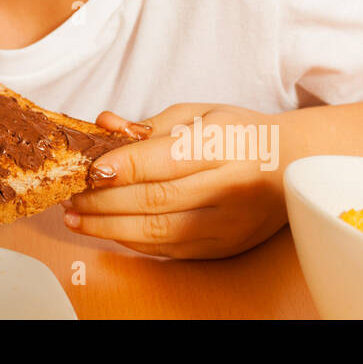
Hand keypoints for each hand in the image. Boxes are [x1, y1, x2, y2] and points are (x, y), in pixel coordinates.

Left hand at [63, 102, 289, 258]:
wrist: (292, 165)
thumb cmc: (239, 133)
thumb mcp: (198, 114)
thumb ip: (149, 125)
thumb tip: (104, 125)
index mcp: (225, 144)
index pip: (165, 161)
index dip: (122, 166)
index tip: (88, 167)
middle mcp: (229, 188)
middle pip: (156, 199)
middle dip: (104, 200)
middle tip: (70, 194)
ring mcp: (228, 224)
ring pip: (158, 232)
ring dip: (108, 226)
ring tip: (76, 216)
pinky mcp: (222, 248)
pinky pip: (168, 249)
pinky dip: (131, 240)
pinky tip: (107, 228)